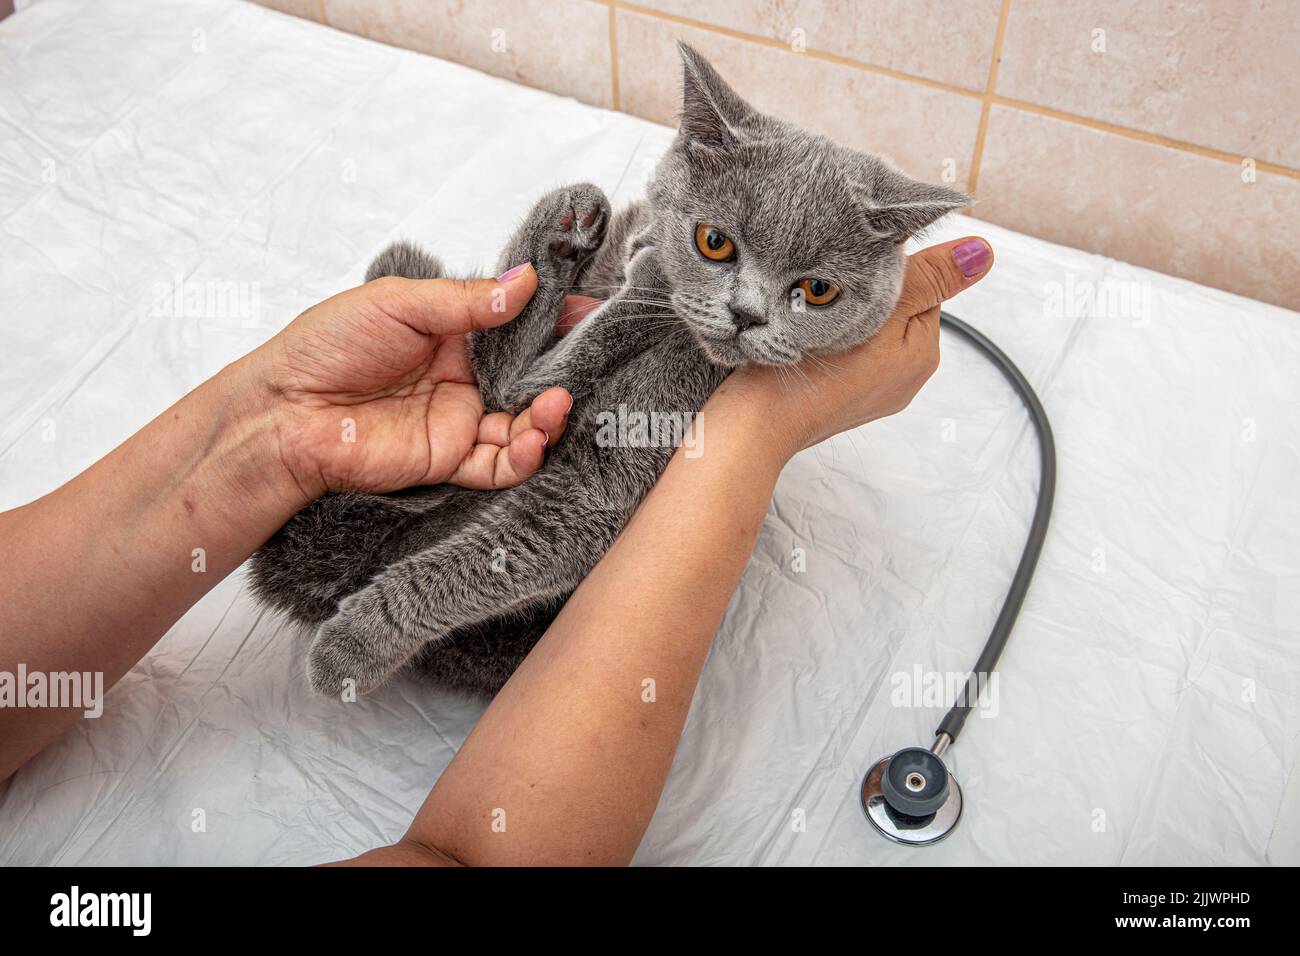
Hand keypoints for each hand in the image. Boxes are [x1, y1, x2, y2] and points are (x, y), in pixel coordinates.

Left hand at [243, 266, 572, 498]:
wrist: (284, 410)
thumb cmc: (326, 346)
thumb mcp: (400, 304)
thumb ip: (467, 300)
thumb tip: (527, 280)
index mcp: (452, 332)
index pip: (517, 325)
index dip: (554, 320)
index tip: (588, 311)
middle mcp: (463, 376)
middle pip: (531, 376)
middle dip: (564, 370)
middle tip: (591, 359)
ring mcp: (459, 419)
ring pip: (525, 423)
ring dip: (549, 417)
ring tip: (558, 403)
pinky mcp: (448, 459)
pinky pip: (500, 464)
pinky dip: (526, 455)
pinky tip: (534, 438)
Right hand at [718, 236, 994, 460]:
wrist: (754, 426)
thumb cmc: (810, 372)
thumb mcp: (873, 313)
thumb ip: (927, 280)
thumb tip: (981, 253)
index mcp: (922, 353)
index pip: (923, 286)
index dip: (888, 269)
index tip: (850, 271)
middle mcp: (905, 376)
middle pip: (895, 306)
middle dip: (866, 291)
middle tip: (827, 290)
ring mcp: (872, 390)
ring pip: (867, 326)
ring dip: (844, 311)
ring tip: (812, 312)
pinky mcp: (841, 396)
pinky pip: (847, 350)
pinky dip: (829, 335)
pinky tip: (806, 335)